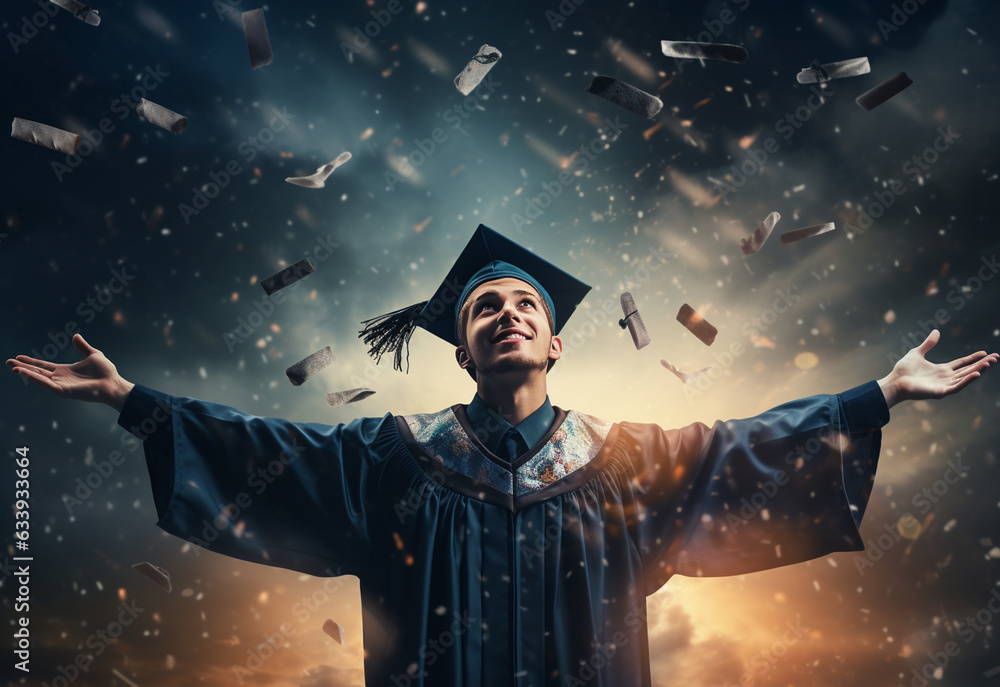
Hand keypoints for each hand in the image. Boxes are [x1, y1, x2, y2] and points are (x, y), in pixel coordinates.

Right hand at [6, 334, 134, 410]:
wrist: (113, 383)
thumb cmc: (106, 372)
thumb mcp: (94, 355)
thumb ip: (83, 347)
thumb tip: (76, 336)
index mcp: (65, 370)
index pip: (43, 365)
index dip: (31, 361)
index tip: (18, 356)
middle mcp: (60, 378)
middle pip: (37, 371)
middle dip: (23, 367)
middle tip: (7, 362)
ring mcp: (61, 385)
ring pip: (39, 378)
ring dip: (25, 373)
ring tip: (13, 368)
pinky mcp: (63, 391)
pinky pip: (46, 384)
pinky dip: (35, 379)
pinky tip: (24, 373)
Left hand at [877, 329, 997, 408]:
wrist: (895, 381)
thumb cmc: (903, 370)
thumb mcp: (917, 353)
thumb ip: (928, 344)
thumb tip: (936, 331)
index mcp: (941, 370)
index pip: (962, 363)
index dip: (973, 358)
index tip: (985, 353)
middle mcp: (945, 378)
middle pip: (968, 370)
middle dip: (982, 364)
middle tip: (995, 357)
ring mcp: (944, 385)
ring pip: (965, 377)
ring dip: (978, 370)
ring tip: (989, 364)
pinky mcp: (941, 392)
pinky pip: (957, 386)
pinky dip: (967, 380)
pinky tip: (976, 373)